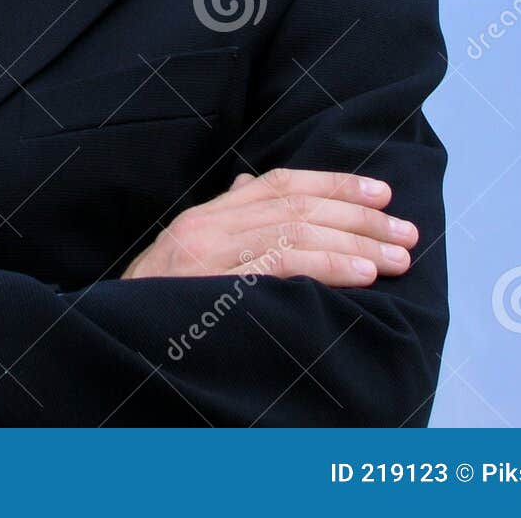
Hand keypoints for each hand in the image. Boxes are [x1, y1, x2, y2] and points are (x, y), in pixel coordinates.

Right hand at [121, 168, 417, 286]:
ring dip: (356, 242)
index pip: (278, 183)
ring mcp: (207, 251)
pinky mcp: (213, 281)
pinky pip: (281, 263)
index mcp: (204, 217)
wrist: (115, 337)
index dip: (333, 182)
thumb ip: (227, 226)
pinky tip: (361, 273)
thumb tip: (251, 184)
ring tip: (397, 258)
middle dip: (359, 216)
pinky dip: (328, 265)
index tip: (381, 193)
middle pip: (295, 204)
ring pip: (294, 229)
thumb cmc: (158, 308)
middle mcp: (205, 225)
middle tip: (406, 232)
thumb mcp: (190, 261)